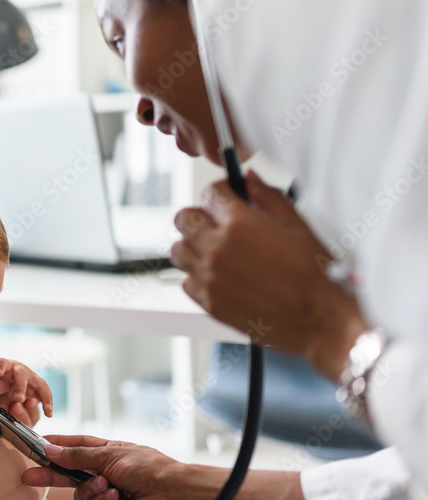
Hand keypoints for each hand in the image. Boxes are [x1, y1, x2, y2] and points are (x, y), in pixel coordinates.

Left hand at [0, 358, 52, 425]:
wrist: (9, 380)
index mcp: (5, 366)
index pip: (2, 362)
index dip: (1, 366)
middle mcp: (20, 370)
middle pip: (21, 374)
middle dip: (20, 386)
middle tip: (18, 398)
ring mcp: (31, 377)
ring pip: (39, 383)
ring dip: (42, 395)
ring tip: (45, 408)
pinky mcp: (38, 386)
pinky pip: (45, 393)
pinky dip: (48, 403)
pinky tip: (49, 414)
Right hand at [21, 434, 185, 499]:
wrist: (172, 496)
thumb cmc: (148, 468)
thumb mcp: (110, 455)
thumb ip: (77, 456)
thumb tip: (51, 450)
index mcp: (108, 452)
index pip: (76, 447)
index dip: (57, 446)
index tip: (37, 445)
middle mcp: (105, 473)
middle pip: (70, 473)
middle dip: (50, 475)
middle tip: (29, 476)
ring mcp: (107, 494)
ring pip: (80, 496)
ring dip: (91, 492)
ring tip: (109, 488)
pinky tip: (115, 499)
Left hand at [171, 171, 366, 377]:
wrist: (320, 320)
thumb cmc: (316, 274)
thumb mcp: (296, 224)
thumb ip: (267, 196)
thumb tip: (248, 179)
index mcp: (239, 224)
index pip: (209, 194)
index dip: (219, 192)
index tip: (226, 198)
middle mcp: (218, 249)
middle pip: (184, 219)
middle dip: (200, 215)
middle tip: (217, 222)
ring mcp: (209, 277)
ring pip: (178, 250)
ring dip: (193, 245)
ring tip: (216, 250)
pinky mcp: (208, 302)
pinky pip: (186, 281)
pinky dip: (198, 275)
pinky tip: (220, 276)